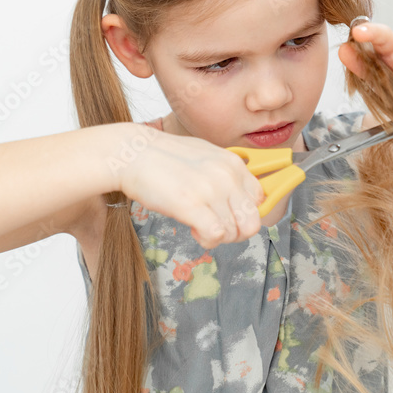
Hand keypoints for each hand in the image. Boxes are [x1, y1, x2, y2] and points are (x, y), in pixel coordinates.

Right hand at [115, 126, 265, 248]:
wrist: (132, 152)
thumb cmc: (163, 157)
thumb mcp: (205, 156)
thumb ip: (224, 175)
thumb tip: (236, 198)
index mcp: (233, 164)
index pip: (260, 199)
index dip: (244, 214)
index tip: (227, 215)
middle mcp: (227, 176)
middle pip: (252, 222)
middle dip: (235, 232)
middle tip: (215, 228)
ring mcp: (211, 190)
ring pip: (234, 233)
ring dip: (216, 237)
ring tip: (198, 226)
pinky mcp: (192, 204)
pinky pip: (216, 235)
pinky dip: (207, 240)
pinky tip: (193, 230)